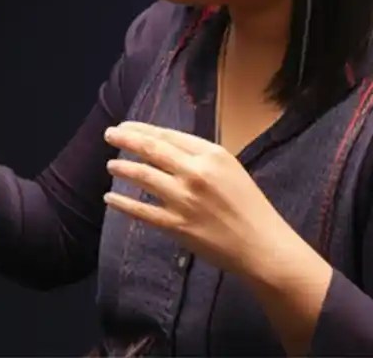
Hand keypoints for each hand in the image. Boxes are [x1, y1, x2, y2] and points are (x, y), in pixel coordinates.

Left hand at [103, 121, 299, 277]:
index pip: (167, 135)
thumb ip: (200, 157)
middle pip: (150, 149)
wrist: (262, 246)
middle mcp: (195, 172)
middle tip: (109, 134)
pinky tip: (109, 198)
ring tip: (111, 165)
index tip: (126, 126)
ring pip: (141, 175)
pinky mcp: (175, 224)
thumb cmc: (249, 206)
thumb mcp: (229, 169)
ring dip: (121, 168)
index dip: (142, 129)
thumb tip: (163, 145)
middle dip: (125, 138)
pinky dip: (121, 202)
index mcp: (212, 155)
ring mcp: (183, 199)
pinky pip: (139, 209)